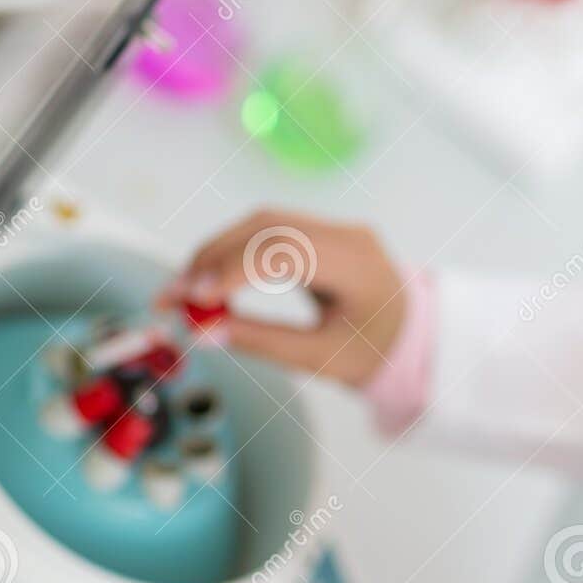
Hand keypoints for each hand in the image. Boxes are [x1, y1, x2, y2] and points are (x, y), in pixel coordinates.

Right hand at [156, 209, 406, 387]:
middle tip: (172, 297)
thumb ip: (263, 342)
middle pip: (267, 227)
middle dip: (213, 259)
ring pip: (261, 223)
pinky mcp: (318, 233)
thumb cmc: (372, 353)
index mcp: (359, 264)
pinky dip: (232, 253)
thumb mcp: (320, 358)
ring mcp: (334, 228)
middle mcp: (347, 235)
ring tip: (182, 293)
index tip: (196, 299)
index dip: (235, 268)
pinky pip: (267, 232)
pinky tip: (207, 282)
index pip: (288, 248)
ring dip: (215, 253)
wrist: (411, 337)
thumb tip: (201, 333)